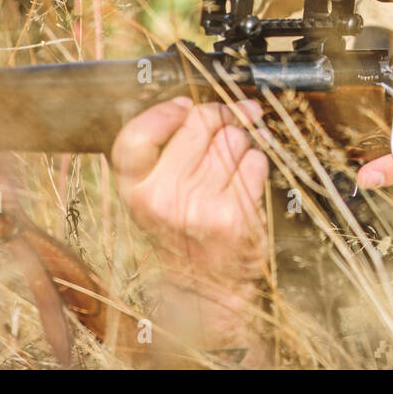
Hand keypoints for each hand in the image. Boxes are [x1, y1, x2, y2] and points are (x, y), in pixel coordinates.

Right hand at [112, 97, 270, 345]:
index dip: (164, 112)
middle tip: (229, 119)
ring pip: (233, 139)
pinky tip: (248, 177)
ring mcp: (201, 206)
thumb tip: (207, 103)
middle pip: (199, 123)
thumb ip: (169, 149)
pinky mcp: (236, 215)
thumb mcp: (156, 194)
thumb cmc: (183, 230)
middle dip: (220, 115)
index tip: (184, 107)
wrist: (206, 289)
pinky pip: (256, 162)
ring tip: (235, 159)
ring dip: (242, 140)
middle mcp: (162, 198)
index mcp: (135, 190)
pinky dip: (257, 163)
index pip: (137, 135)